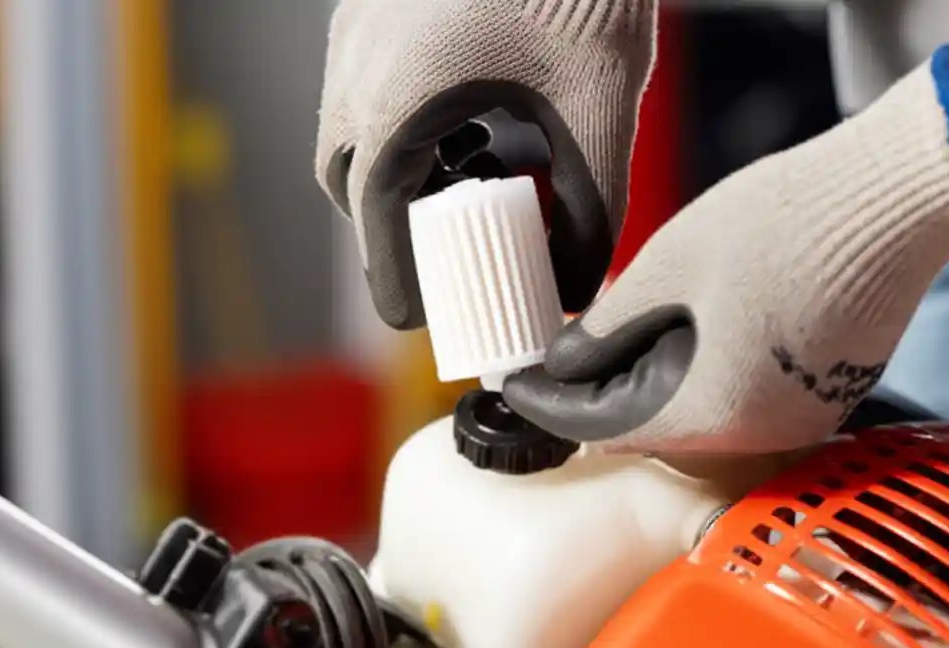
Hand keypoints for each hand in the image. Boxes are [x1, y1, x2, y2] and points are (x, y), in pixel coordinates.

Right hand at [315, 0, 656, 328]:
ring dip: (394, 169)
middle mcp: (359, 67)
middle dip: (391, 223)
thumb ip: (590, 209)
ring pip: (351, 129)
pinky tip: (467, 117)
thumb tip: (579, 289)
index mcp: (398, 101)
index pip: (376, 217)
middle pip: (350, 179)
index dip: (393, 274)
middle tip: (447, 248)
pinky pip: (365, 84)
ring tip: (467, 179)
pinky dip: (401, 121)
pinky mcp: (372, 4)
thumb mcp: (598, 110)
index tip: (410, 315)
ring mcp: (358, 29)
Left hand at [504, 50, 948, 453]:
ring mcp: (803, 420)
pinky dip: (700, 376)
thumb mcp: (667, 266)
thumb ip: (604, 327)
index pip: (606, 429)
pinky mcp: (826, 395)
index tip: (519, 383)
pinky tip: (682, 331)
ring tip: (612, 336)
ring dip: (649, 385)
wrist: (895, 196)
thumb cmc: (785, 222)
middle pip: (653, 431)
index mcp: (717, 411)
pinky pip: (743, 403)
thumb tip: (561, 363)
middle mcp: (764, 436)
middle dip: (599, 395)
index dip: (553, 404)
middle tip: (559, 353)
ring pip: (698, 419)